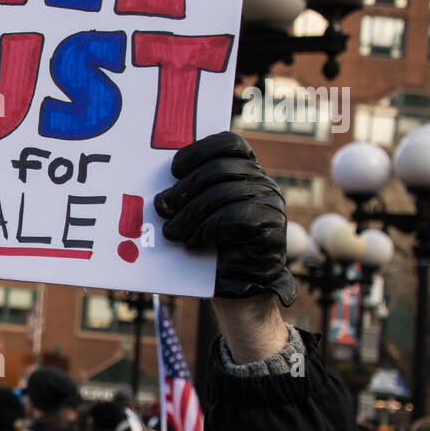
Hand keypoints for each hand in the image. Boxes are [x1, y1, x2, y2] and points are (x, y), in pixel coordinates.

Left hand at [153, 131, 296, 305]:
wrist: (241, 286)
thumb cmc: (213, 246)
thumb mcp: (200, 213)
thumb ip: (191, 193)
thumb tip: (159, 187)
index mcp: (247, 172)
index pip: (229, 144)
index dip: (199, 151)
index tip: (174, 169)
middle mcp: (263, 183)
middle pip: (218, 169)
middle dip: (184, 189)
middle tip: (161, 207)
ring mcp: (270, 203)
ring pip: (221, 194)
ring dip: (188, 215)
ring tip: (172, 232)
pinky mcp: (270, 226)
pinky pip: (231, 217)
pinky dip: (205, 230)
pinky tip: (193, 243)